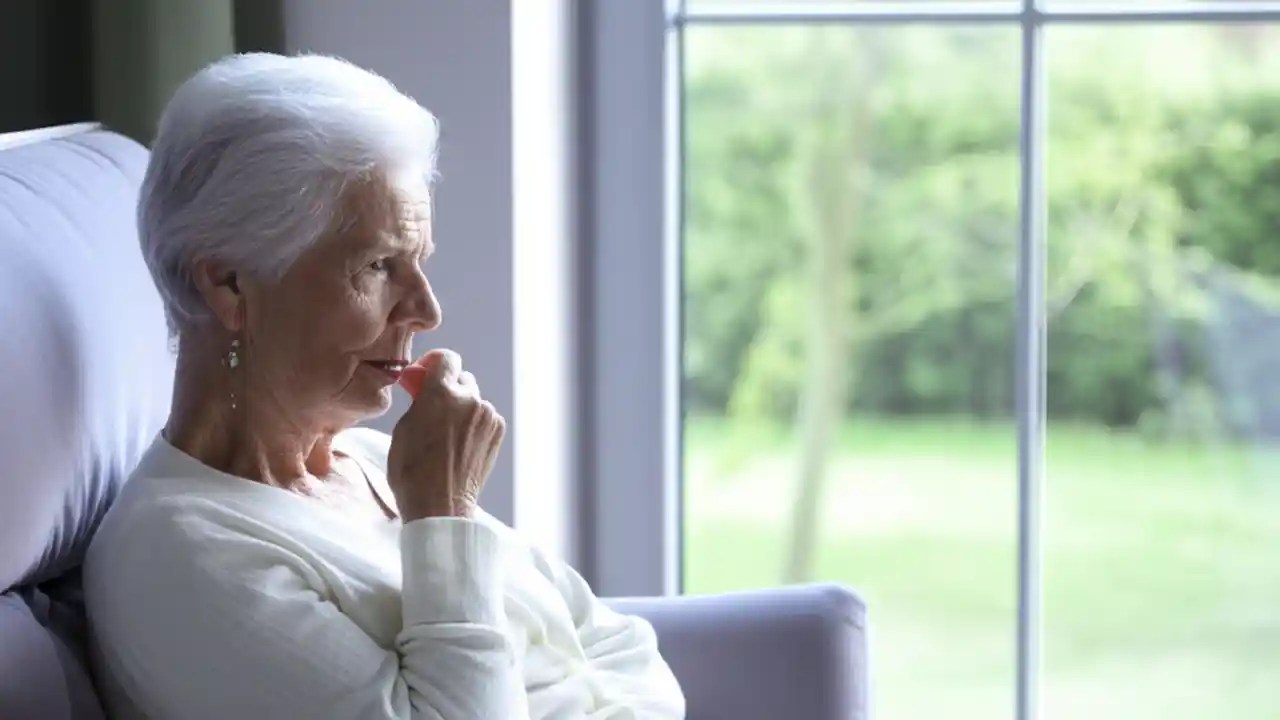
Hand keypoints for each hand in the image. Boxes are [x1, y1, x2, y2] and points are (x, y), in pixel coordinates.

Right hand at [387, 349, 505, 519]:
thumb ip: (419, 402)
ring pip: (475, 401)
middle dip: (449, 390)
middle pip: (462, 379)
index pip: (446, 359)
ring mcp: (487, 416)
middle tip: (436, 409)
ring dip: (463, 410)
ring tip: (448, 436)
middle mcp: (469, 399)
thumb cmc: (412, 471)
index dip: (435, 364)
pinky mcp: (498, 432)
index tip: (427, 375)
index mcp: (440, 393)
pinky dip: (475, 426)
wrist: (439, 504)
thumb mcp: (403, 428)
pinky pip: (485, 418)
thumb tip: (424, 392)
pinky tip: (462, 446)